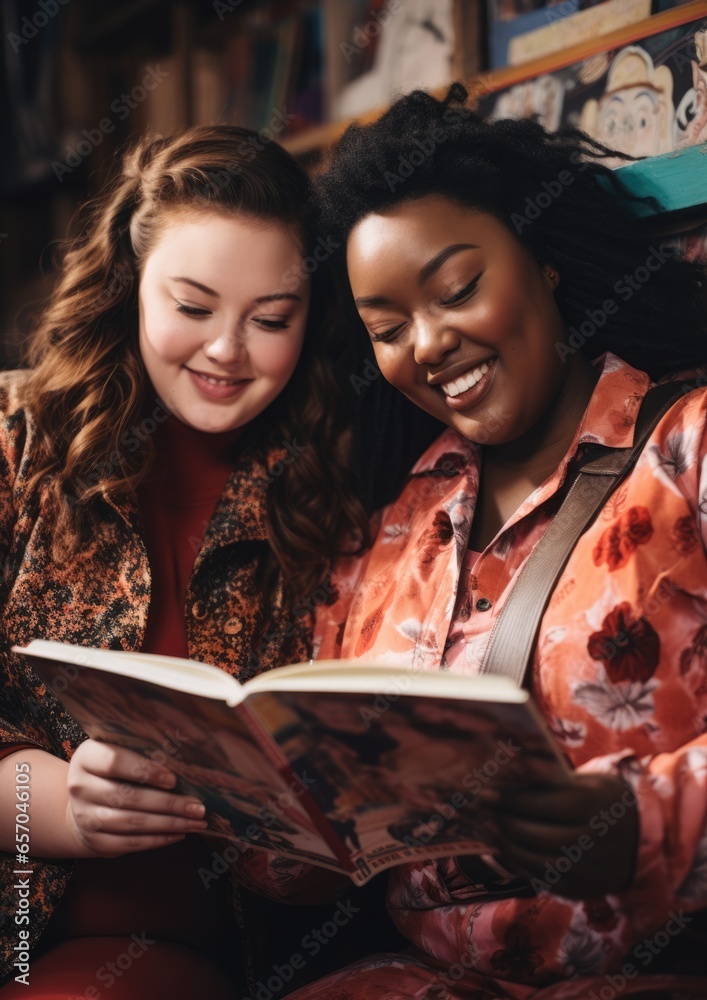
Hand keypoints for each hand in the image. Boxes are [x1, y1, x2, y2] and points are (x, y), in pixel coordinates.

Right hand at [66, 739, 207, 856]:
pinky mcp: (94, 840)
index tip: (173, 779)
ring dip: (169, 824)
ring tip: (196, 822)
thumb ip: (143, 751)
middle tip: (198, 806)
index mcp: (86, 757)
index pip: (115, 762)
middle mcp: (80, 786)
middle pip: (128, 796)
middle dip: (169, 803)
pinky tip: (179, 834)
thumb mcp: (118, 751)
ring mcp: (85, 816)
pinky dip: (157, 840)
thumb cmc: (113, 770)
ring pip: (132, 822)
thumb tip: (187, 762)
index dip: (146, 771)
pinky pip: (129, 843)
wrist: (82, 802)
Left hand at [480, 774, 638, 898]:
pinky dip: (519, 866)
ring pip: (538, 862)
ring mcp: (590, 869)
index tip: (486, 793)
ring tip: (486, 831)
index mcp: (596, 806)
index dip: (512, 801)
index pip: (545, 805)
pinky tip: (503, 851)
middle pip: (538, 835)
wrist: (641, 839)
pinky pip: (544, 880)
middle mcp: (595, 840)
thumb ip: (553, 783)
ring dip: (506, 847)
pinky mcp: (583, 890)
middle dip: (504, 823)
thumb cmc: (603, 800)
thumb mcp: (588, 782)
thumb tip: (506, 778)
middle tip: (481, 812)